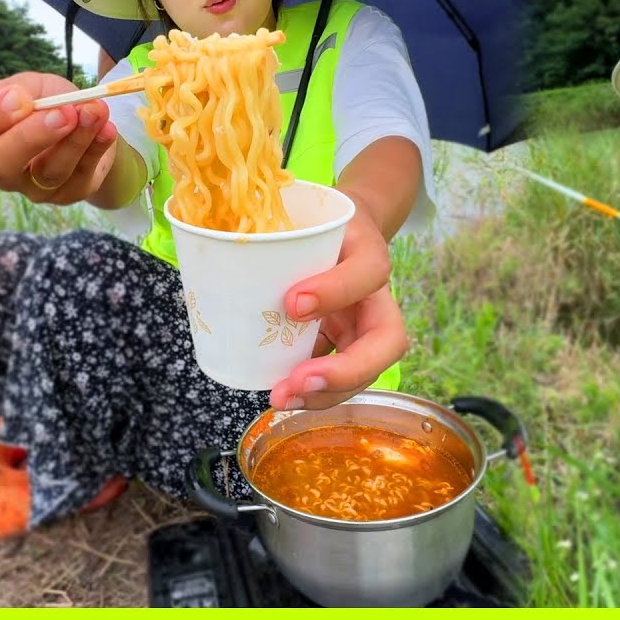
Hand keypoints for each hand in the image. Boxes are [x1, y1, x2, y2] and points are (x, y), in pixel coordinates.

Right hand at [0, 73, 118, 204]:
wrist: (93, 125)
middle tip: (62, 112)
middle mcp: (5, 170)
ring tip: (93, 111)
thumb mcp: (36, 87)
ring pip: (50, 171)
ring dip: (74, 139)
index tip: (18, 97)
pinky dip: (98, 148)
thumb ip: (16, 89)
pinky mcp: (72, 193)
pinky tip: (107, 129)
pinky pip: (84, 173)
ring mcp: (38, 188)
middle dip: (30, 136)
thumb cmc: (53, 105)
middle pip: (0, 165)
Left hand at [269, 207, 408, 409]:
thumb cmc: (312, 226)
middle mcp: (375, 298)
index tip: (293, 303)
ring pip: (367, 370)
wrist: (328, 234)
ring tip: (283, 398)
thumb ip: (278, 241)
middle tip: (299, 383)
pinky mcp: (341, 346)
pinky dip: (312, 391)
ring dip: (328, 392)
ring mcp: (362, 327)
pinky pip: (336, 375)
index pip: (370, 272)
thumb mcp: (301, 221)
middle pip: (387, 343)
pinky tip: (284, 395)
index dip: (338, 290)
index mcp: (369, 256)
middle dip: (347, 371)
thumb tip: (232, 275)